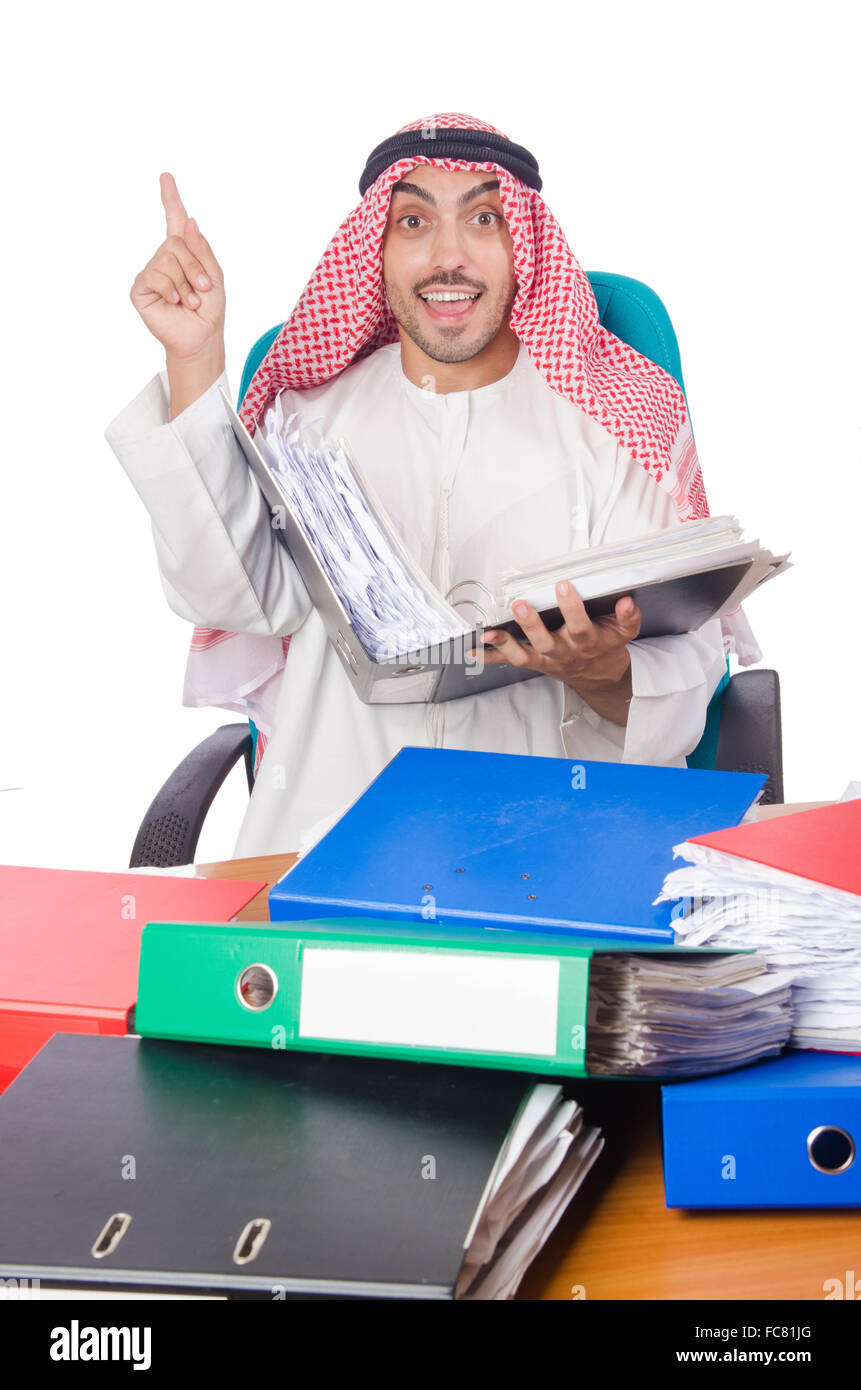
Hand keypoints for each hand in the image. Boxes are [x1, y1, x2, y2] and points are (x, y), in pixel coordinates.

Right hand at [129, 173, 225, 362]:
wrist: (200, 337)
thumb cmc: (209, 309)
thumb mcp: (214, 276)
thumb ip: (202, 249)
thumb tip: (189, 221)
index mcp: (183, 252)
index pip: (174, 220)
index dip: (170, 198)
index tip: (166, 177)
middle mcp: (164, 258)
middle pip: (175, 243)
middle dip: (194, 267)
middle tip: (203, 289)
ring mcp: (151, 272)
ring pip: (166, 260)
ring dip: (185, 283)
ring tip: (190, 300)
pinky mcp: (140, 288)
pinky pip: (155, 276)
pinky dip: (170, 290)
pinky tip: (174, 302)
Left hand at [470, 581, 641, 692]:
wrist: (599, 675)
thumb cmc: (606, 645)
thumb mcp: (624, 632)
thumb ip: (628, 617)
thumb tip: (627, 600)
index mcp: (587, 641)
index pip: (580, 625)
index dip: (572, 607)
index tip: (562, 586)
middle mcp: (564, 652)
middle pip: (546, 642)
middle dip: (532, 625)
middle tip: (521, 604)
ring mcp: (546, 659)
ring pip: (524, 656)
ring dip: (505, 644)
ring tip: (489, 632)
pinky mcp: (533, 662)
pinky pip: (509, 662)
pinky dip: (490, 657)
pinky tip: (473, 649)